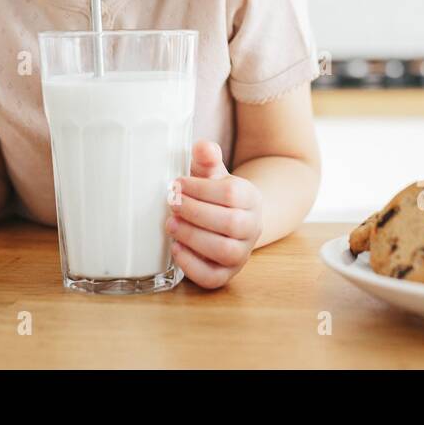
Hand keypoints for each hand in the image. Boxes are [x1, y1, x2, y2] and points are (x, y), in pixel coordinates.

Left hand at [166, 140, 262, 288]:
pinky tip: (175, 249)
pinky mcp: (227, 274)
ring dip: (193, 237)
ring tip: (170, 225)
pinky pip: (214, 277)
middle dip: (196, 212)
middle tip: (171, 204)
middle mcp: (253, 227)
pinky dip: (192, 265)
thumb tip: (202, 147)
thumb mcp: (212, 173)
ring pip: (225, 251)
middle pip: (232, 223)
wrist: (228, 220)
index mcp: (251, 198)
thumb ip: (207, 158)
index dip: (200, 188)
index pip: (231, 193)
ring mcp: (242, 253)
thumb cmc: (213, 194)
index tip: (177, 184)